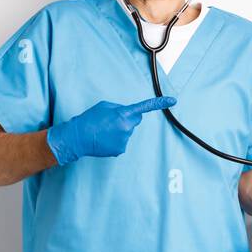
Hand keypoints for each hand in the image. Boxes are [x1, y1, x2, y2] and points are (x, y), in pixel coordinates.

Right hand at [46, 96, 176, 165]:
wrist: (77, 137)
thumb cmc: (89, 119)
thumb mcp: (105, 106)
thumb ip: (120, 108)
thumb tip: (127, 114)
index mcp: (123, 114)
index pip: (145, 107)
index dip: (160, 103)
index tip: (173, 101)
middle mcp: (127, 127)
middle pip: (135, 120)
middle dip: (127, 119)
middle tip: (111, 121)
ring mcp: (125, 140)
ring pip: (127, 132)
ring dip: (119, 130)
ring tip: (104, 131)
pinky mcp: (120, 149)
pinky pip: (122, 142)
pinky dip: (115, 140)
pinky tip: (104, 139)